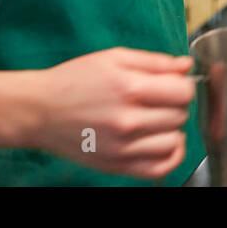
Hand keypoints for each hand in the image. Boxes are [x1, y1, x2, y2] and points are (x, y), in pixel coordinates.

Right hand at [32, 48, 195, 179]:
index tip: (172, 84)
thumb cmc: (74, 80)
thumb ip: (154, 62)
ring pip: (175, 141)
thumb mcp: (113, 59)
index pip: (184, 92)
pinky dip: (170, 156)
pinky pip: (160, 168)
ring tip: (156, 119)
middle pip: (180, 115)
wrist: (40, 110)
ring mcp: (123, 148)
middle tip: (158, 99)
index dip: (182, 85)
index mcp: (129, 88)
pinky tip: (161, 142)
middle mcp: (128, 121)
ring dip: (172, 128)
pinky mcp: (117, 166)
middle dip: (175, 104)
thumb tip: (186, 66)